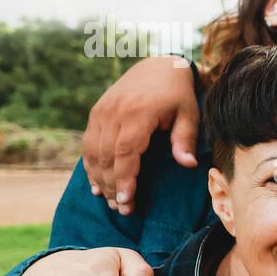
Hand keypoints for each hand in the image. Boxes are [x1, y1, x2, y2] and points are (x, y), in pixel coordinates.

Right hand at [83, 55, 199, 213]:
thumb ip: (185, 139)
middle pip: (106, 156)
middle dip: (112, 186)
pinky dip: (90, 165)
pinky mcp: (96, 113)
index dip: (124, 178)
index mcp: (137, 112)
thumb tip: (187, 165)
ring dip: (99, 179)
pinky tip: (97, 184)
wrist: (158, 65)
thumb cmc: (178, 93)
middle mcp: (114, 112)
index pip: (125, 152)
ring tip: (111, 202)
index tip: (127, 201)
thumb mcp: (189, 113)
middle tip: (122, 209)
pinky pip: (88, 144)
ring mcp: (101, 112)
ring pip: (93, 152)